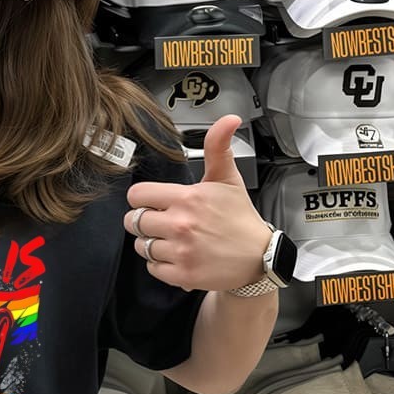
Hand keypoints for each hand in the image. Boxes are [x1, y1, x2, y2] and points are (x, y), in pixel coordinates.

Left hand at [122, 115, 269, 291]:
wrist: (259, 257)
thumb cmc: (240, 218)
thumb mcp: (228, 179)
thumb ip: (218, 147)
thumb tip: (229, 119)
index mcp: (188, 198)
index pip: (137, 195)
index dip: (142, 198)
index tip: (154, 202)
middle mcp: (181, 225)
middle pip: (133, 221)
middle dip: (143, 221)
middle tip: (161, 222)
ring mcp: (181, 251)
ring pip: (141, 245)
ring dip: (151, 243)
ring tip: (171, 240)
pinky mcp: (183, 274)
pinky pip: (152, 268)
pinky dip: (160, 264)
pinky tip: (177, 256)